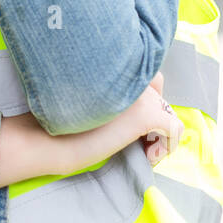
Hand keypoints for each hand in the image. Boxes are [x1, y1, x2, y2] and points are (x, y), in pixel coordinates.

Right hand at [0, 72, 184, 186]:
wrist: (48, 138)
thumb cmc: (66, 125)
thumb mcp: (96, 102)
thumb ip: (120, 92)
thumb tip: (157, 99)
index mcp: (117, 66)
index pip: (152, 78)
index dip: (148, 103)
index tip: (135, 127)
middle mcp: (131, 72)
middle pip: (161, 98)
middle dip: (154, 124)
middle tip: (138, 143)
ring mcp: (140, 93)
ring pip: (169, 114)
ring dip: (159, 136)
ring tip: (142, 151)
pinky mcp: (146, 114)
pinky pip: (174, 131)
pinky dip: (166, 148)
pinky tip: (147, 156)